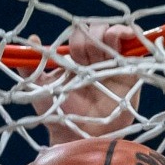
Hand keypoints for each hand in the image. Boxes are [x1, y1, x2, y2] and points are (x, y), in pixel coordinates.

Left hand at [34, 22, 143, 146]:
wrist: (77, 134)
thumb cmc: (57, 114)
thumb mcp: (38, 88)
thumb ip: (30, 67)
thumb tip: (33, 38)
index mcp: (77, 60)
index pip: (80, 34)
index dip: (79, 37)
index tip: (75, 55)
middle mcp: (97, 59)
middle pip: (98, 31)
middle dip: (92, 38)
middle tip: (88, 58)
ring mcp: (114, 65)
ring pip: (115, 34)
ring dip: (110, 34)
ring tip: (107, 45)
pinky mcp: (131, 72)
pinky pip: (135, 48)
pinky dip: (132, 35)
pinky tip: (129, 35)